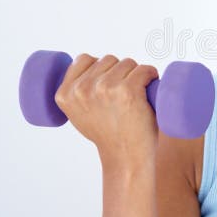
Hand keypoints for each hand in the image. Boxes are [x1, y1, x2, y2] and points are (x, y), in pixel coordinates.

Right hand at [53, 53, 160, 169]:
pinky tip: (150, 86)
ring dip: (136, 74)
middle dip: (119, 72)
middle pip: (108, 59)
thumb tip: (86, 63)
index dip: (100, 67)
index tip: (108, 83)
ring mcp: (105, 88)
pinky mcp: (128, 90)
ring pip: (127, 63)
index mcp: (65, 94)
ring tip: (135, 96)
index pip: (84, 59)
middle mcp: (82, 89)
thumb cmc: (106, 133)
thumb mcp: (77, 113)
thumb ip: (76, 92)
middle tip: (123, 96)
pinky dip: (151, 75)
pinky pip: (144, 69)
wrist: (125, 157)